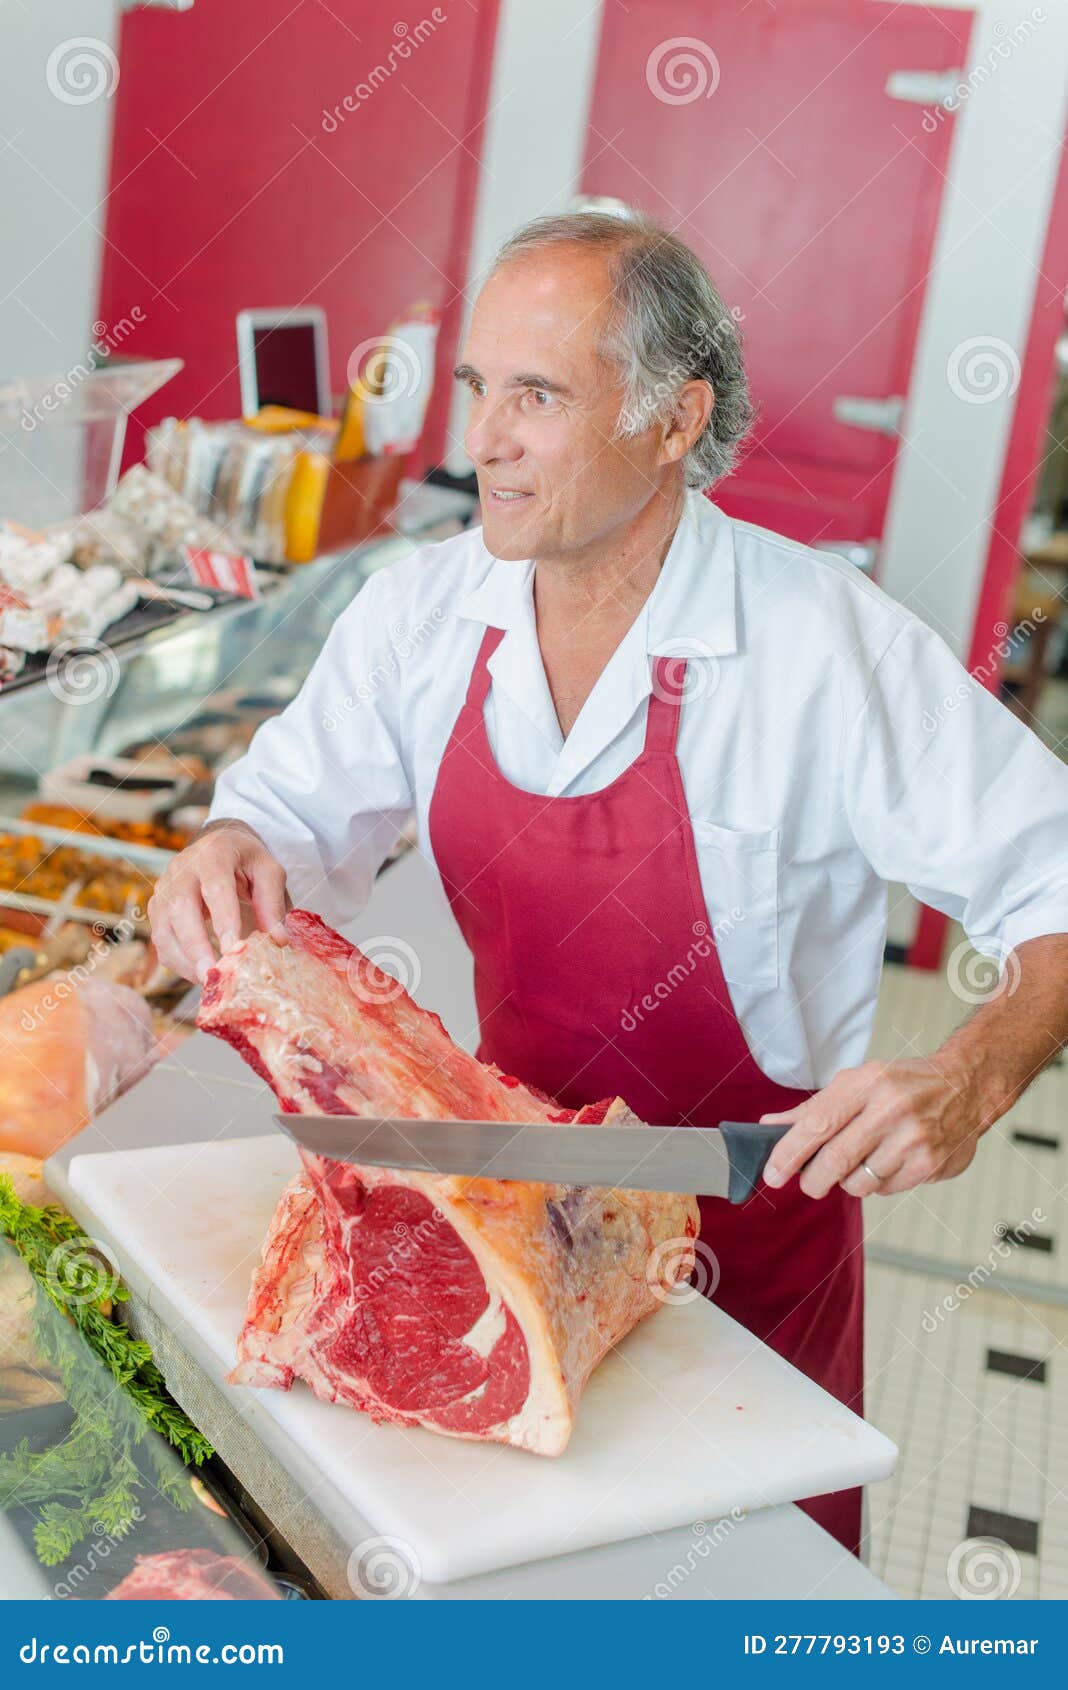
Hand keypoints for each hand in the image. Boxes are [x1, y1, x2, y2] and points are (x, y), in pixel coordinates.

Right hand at [147, 820, 288, 984]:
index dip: (223, 921)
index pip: (215, 888)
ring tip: (208, 982)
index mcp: (213, 854)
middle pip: (180, 909)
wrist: (217, 845)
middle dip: (196, 947)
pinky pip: (161, 941)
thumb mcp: (268, 871)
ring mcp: (164, 889)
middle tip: (213, 976)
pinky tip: (200, 975)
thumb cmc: (246, 861)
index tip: (234, 950)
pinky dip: (178, 962)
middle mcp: (181, 869)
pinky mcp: (156, 908)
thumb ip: (273, 903)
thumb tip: (278, 940)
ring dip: (184, 960)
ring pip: (163, 929)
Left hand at [759, 1056, 981, 1197]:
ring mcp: (914, 1140)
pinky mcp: (930, 1165)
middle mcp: (891, 1110)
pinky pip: (885, 1190)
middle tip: (808, 1182)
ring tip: (861, 1161)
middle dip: (812, 1180)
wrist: (965, 1087)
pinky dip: (876, 1183)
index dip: (788, 1153)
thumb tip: (770, 1126)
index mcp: (868, 1083)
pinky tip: (888, 1162)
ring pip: (858, 1183)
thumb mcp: (857, 1081)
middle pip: (835, 1160)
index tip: (771, 1174)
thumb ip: (814, 1108)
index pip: (817, 1123)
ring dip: (848, 1181)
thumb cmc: (902, 1084)